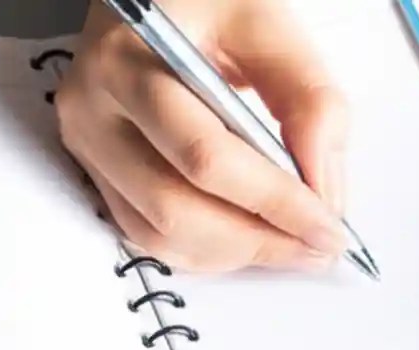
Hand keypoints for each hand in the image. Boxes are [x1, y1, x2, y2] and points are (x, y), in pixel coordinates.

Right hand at [56, 0, 349, 271]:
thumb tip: (324, 193)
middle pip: (177, 208)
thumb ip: (310, 102)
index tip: (330, 229)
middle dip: (261, 240)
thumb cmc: (210, 2)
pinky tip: (255, 238)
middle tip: (320, 247)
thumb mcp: (269, 25)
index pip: (205, 156)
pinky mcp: (98, 173)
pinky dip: (211, 251)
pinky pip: (151, 238)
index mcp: (127, 59)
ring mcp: (88, 147)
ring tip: (295, 246)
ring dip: (238, 255)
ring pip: (161, 235)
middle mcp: (92, 109)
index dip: (275, 203)